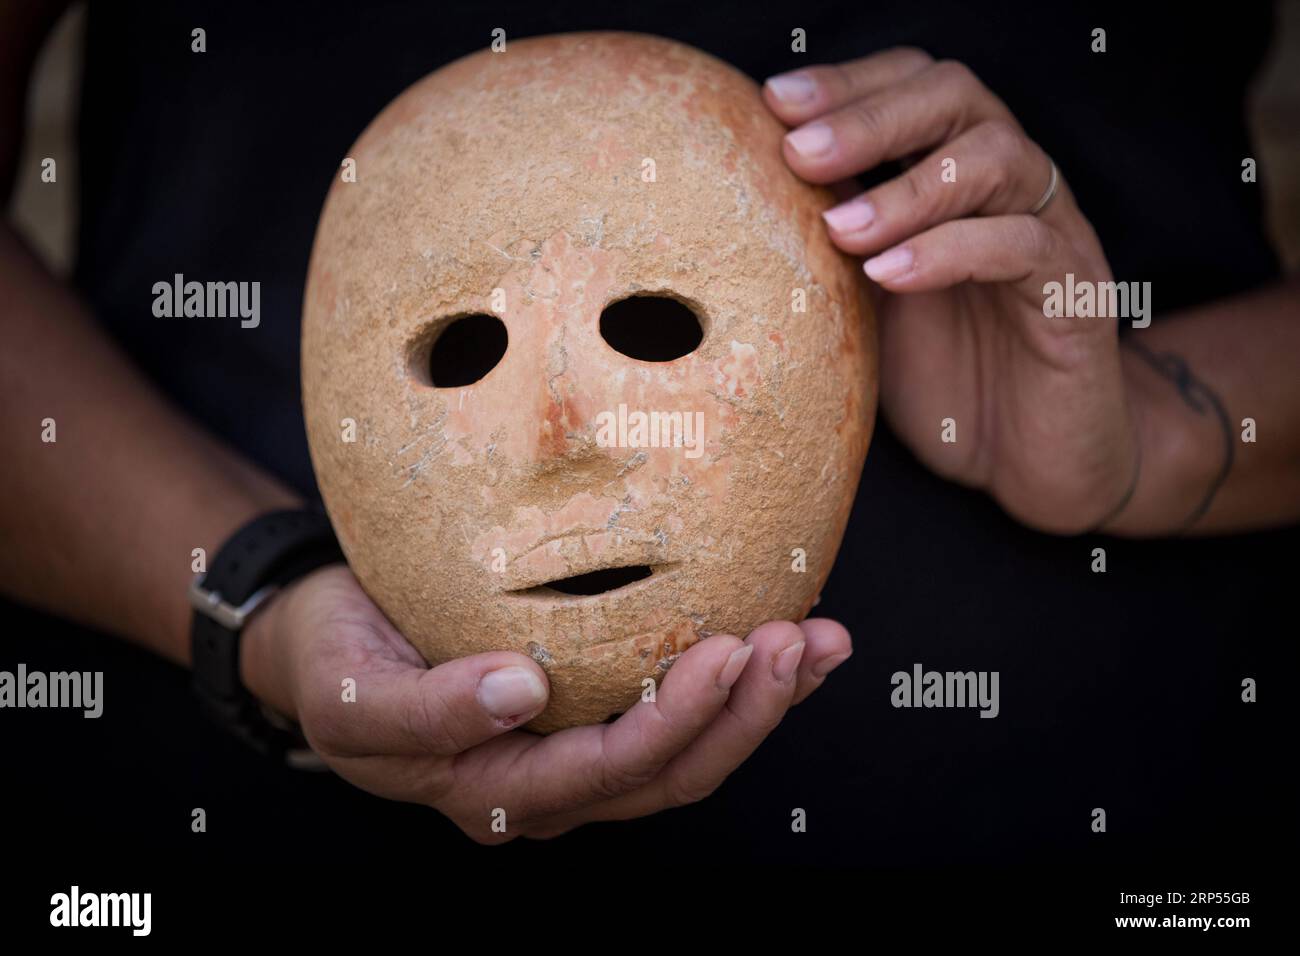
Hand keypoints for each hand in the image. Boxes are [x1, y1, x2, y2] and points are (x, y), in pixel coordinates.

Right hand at [240, 564, 851, 841]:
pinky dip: (738, 683)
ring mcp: (577, 755)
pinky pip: (677, 712)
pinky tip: (789, 642)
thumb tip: (521, 692)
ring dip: (759, 702)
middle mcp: (551, 789)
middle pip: (671, 773)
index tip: (726, 651)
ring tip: (819, 640)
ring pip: (689, 750)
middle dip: (744, 713)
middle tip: (795, 639)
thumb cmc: (334, 662)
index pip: (608, 771)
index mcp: (496, 793)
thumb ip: (428, 710)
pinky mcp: (591, 711)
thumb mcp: (354, 692)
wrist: (323, 639)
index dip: (676, 722)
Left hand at [765, 49, 1135, 533]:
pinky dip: (950, 252)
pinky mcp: (1074, 294)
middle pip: (954, 97)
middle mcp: (1008, 187)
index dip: (847, 84)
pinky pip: (1022, 246)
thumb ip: (825, 251)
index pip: (912, 86)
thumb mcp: (864, 308)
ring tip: (841, 230)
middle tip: (799, 152)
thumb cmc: (941, 379)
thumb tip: (736, 210)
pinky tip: (890, 276)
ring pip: (997, 158)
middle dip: (869, 116)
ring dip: (909, 187)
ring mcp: (1050, 232)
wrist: (1030, 462)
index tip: (773, 102)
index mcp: (955, 175)